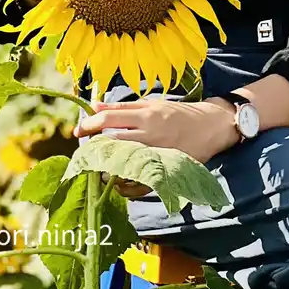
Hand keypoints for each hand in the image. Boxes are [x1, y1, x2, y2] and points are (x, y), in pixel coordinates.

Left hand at [73, 97, 238, 172]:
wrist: (211, 127)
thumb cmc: (178, 113)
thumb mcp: (152, 104)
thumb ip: (124, 108)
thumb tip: (94, 107)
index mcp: (147, 115)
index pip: (109, 119)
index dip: (89, 125)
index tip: (77, 131)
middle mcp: (150, 135)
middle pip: (111, 142)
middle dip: (93, 148)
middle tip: (84, 152)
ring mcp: (157, 155)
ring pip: (121, 164)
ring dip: (104, 167)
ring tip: (96, 167)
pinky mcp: (164, 172)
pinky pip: (137, 185)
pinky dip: (122, 185)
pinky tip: (115, 181)